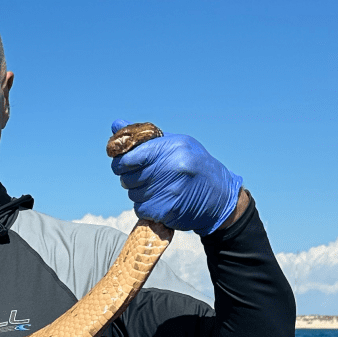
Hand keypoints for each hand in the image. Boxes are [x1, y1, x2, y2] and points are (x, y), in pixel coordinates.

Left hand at [109, 119, 241, 235]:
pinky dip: (145, 206)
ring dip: (138, 192)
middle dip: (128, 177)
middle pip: (128, 177)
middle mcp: (172, 169)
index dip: (120, 162)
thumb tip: (116, 125)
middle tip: (140, 176)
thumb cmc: (196, 165)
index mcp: (173, 148)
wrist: (221, 197)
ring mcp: (170, 191)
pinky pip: (140, 209)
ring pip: (132, 194)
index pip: (130, 157)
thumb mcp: (177, 144)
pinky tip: (158, 200)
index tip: (121, 164)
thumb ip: (145, 138)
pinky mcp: (168, 211)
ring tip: (154, 187)